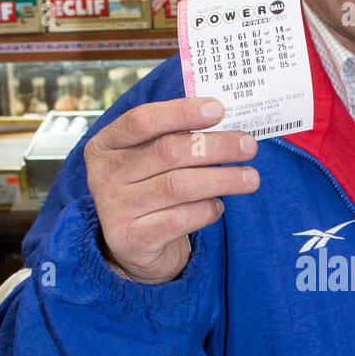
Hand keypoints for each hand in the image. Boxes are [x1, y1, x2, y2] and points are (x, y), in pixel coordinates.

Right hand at [84, 97, 258, 284]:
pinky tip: (219, 205)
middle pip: (167, 151)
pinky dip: (206, 210)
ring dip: (221, 179)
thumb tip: (223, 121)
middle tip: (249, 146)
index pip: (143, 120)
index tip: (219, 109)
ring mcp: (114, 209)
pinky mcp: (130, 239)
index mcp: (105, 144)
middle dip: (216, 146)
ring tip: (250, 178)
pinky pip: (179, 219)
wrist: (134, 246)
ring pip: (178, 186)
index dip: (182, 112)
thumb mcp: (151, 160)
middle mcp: (104, 175)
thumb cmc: (150, 189)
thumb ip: (175, 138)